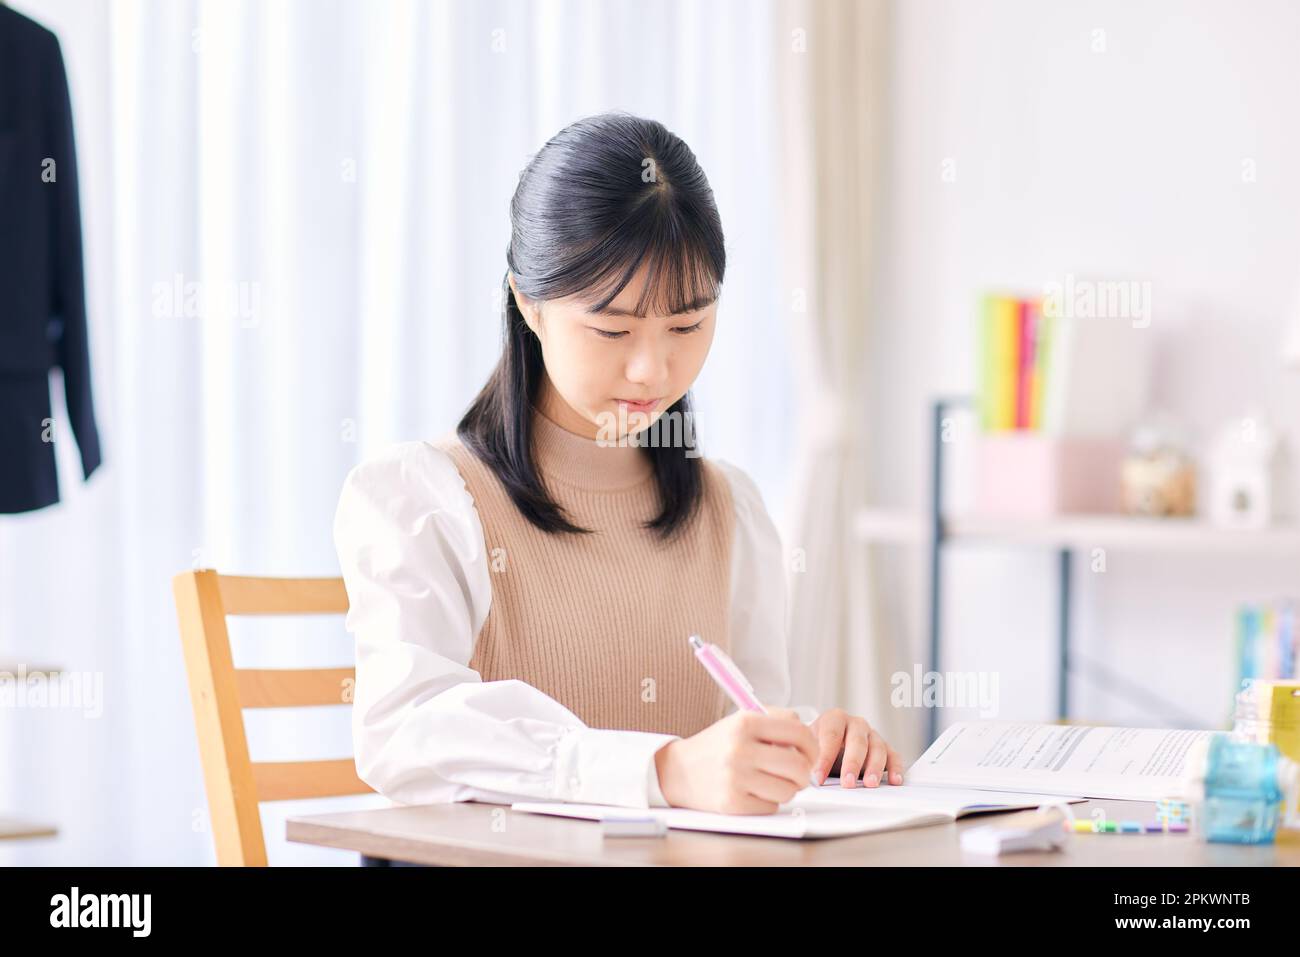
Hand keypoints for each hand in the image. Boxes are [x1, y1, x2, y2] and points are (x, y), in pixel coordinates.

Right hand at [653, 709, 817, 814]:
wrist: (678, 771)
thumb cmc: (717, 746)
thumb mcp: (741, 721)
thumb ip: (776, 722)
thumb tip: (809, 741)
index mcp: (745, 722)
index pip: (799, 733)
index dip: (812, 746)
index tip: (810, 754)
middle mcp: (740, 748)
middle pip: (798, 765)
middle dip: (803, 773)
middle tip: (798, 775)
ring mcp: (735, 777)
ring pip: (788, 790)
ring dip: (786, 789)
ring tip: (772, 782)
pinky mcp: (732, 803)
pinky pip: (771, 807)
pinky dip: (768, 802)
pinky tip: (754, 793)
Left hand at [808, 708, 903, 787]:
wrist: (830, 740)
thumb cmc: (818, 743)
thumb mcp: (806, 742)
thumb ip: (801, 751)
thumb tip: (793, 765)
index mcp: (834, 718)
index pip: (830, 736)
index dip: (824, 757)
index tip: (817, 777)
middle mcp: (856, 724)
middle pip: (857, 742)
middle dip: (852, 764)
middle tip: (847, 783)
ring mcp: (872, 735)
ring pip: (877, 749)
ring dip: (874, 768)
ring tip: (869, 784)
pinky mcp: (885, 748)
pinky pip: (893, 756)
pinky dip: (896, 768)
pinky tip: (894, 780)